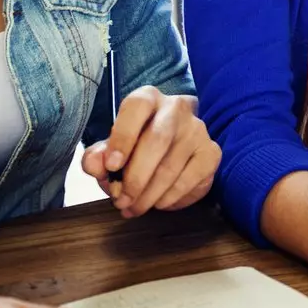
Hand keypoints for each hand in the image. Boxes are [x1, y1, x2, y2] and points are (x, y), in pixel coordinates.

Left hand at [80, 85, 220, 216]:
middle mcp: (176, 108)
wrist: (169, 149)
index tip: (111, 167)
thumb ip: (97, 157)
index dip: (123, 136)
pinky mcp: (212, 152)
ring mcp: (198, 130)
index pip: (137, 107)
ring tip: (134, 207)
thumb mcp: (110, 150)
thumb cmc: (135, 148)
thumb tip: (96, 164)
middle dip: (136, 177)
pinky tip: (159, 203)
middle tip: (121, 200)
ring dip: (150, 195)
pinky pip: (192, 179)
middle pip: (158, 139)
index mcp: (147, 99)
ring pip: (173, 165)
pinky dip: (172, 197)